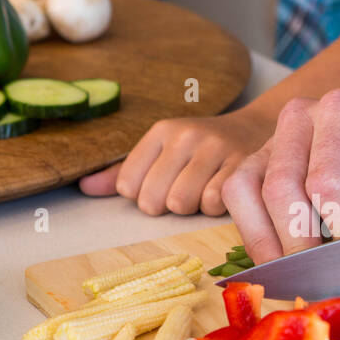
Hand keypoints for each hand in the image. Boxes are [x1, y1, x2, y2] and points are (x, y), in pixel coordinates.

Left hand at [80, 107, 275, 215]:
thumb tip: (84, 188)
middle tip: (182, 192)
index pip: (128, 185)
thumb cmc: (199, 150)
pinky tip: (220, 194)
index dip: (142, 195)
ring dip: (191, 209)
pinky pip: (213, 204)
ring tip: (202, 192)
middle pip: (153, 200)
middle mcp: (186, 135)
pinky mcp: (242, 164)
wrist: (255, 130)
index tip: (160, 184)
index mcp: (161, 131)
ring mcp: (216, 148)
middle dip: (166, 206)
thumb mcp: (161, 152)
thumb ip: (123, 172)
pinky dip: (214, 208)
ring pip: (182, 204)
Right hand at [221, 89, 339, 262]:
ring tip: (301, 274)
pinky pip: (239, 197)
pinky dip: (256, 233)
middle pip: (280, 190)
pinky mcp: (266, 159)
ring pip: (245, 191)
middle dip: (303, 248)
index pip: (326, 185)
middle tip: (331, 282)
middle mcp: (304, 116)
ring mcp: (279, 137)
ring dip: (268, 241)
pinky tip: (286, 258)